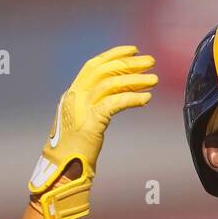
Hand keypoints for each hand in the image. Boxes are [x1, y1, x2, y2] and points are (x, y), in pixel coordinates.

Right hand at [27, 45, 157, 218]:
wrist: (64, 168)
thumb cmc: (76, 147)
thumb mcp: (84, 118)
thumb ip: (97, 103)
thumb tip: (121, 91)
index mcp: (72, 93)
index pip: (94, 65)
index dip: (114, 54)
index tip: (133, 50)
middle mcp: (75, 96)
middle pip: (105, 71)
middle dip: (129, 64)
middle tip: (151, 61)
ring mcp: (81, 109)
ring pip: (111, 84)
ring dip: (135, 80)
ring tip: (154, 79)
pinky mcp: (91, 122)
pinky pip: (115, 104)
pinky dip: (132, 99)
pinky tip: (146, 99)